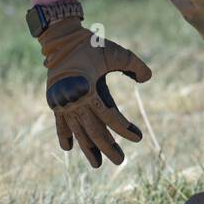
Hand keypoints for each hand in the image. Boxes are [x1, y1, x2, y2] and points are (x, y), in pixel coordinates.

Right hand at [36, 18, 151, 166]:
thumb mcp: (116, 52)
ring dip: (87, 149)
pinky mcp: (55, 101)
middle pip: (93, 130)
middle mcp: (74, 99)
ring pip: (77, 131)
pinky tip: (68, 148)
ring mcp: (62, 102)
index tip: (138, 138)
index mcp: (88, 88)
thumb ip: (134, 64)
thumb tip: (148, 79)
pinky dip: (64, 135)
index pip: (109, 116)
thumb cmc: (91, 45)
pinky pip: (59, 123)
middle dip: (107, 147)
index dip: (124, 129)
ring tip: (97, 165)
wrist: (61, 38)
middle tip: (120, 161)